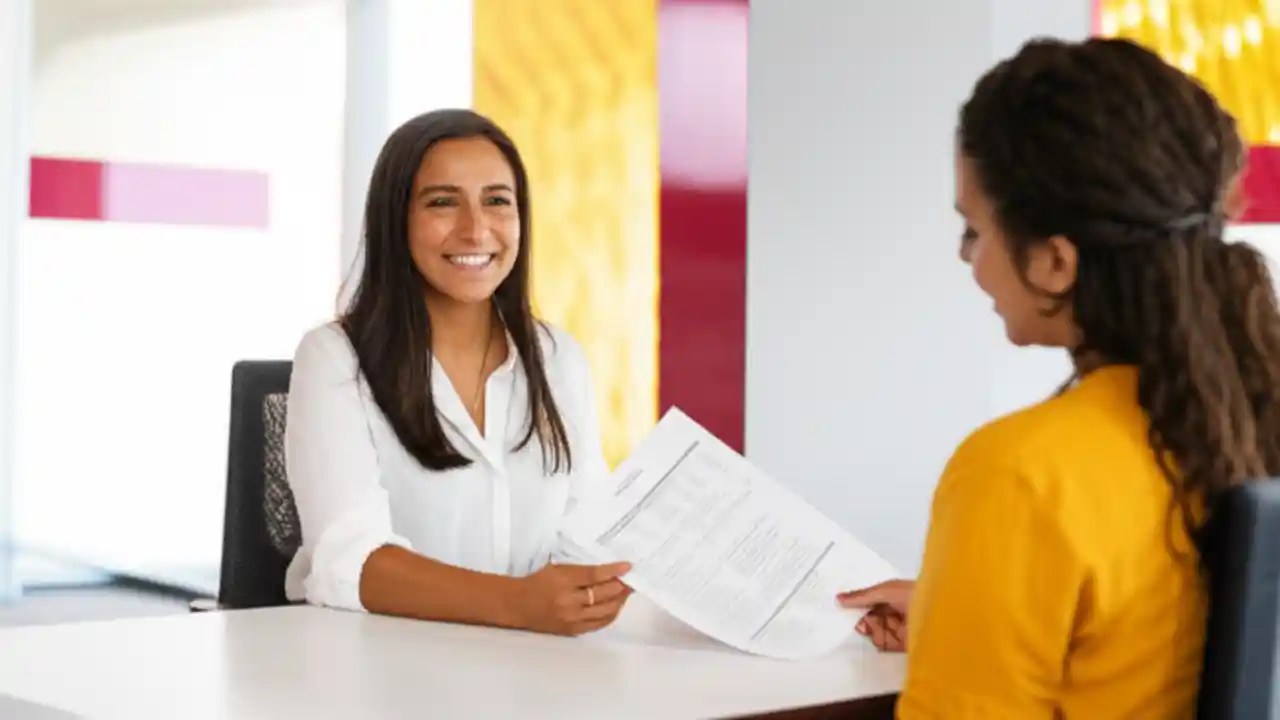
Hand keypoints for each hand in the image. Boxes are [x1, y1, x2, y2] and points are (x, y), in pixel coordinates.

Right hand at [512, 562, 632, 635]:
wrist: (518, 605)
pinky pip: (599, 624)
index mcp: (563, 580)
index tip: (628, 567)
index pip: (594, 575)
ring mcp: (572, 618)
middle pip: (603, 594)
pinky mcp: (573, 630)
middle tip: (630, 580)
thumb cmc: (538, 582)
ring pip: (605, 611)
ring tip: (625, 592)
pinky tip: (615, 606)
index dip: (613, 571)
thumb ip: (581, 570)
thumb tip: (608, 572)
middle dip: (620, 586)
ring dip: (619, 601)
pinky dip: (611, 614)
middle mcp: (568, 601)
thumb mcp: (557, 568)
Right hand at [837, 579, 914, 652]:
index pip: (870, 599)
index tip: (841, 606)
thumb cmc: (921, 595)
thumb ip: (863, 596)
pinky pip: (885, 645)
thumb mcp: (887, 590)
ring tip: (869, 627)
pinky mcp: (904, 644)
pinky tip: (875, 638)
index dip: (857, 603)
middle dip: (861, 618)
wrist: (944, 616)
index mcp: (895, 594)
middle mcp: (897, 611)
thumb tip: (840, 599)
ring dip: (871, 630)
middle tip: (851, 619)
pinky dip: (879, 642)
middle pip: (871, 617)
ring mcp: (900, 628)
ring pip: (876, 631)